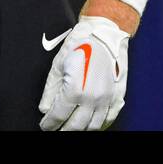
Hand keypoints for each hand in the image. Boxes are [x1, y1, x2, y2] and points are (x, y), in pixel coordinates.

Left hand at [39, 15, 129, 130]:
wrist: (105, 33)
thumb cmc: (80, 44)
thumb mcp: (58, 65)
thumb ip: (51, 91)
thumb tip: (45, 109)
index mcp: (75, 89)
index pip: (59, 115)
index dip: (50, 123)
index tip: (45, 126)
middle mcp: (93, 98)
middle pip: (76, 125)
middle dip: (63, 130)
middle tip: (56, 130)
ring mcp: (107, 98)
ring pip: (93, 126)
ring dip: (81, 130)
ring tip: (71, 128)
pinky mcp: (117, 96)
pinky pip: (109, 118)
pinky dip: (99, 125)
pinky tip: (90, 125)